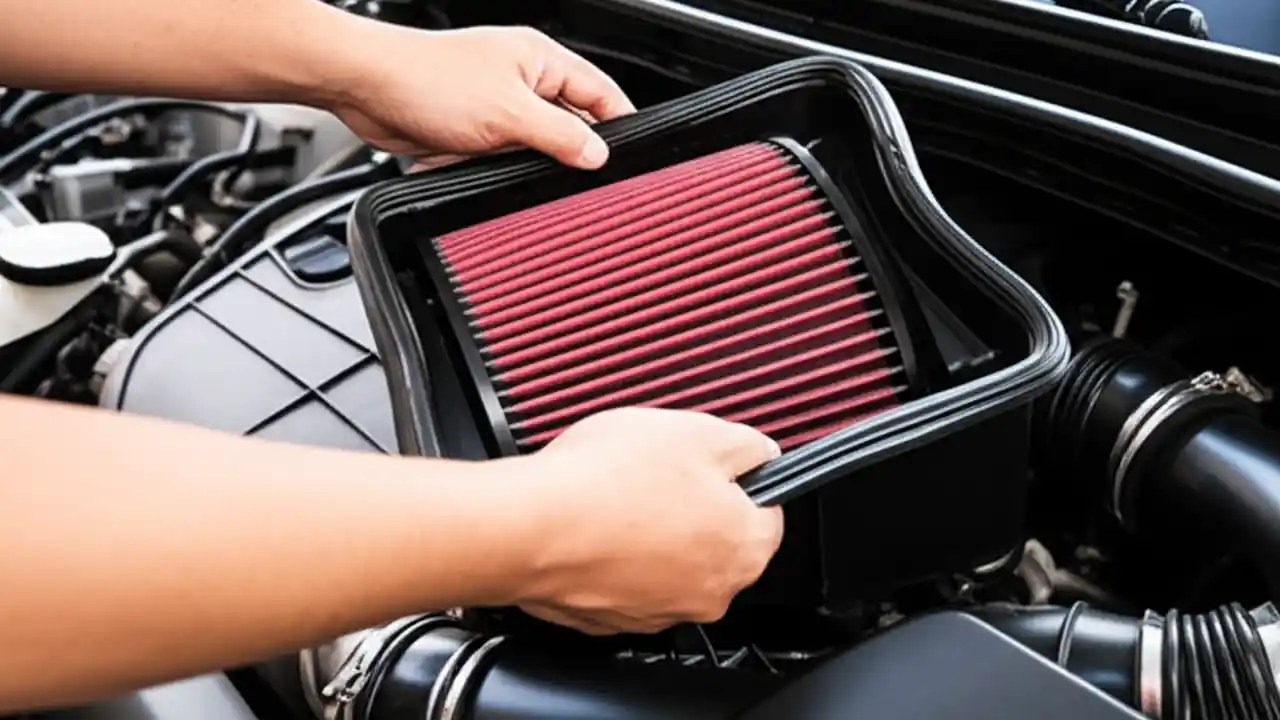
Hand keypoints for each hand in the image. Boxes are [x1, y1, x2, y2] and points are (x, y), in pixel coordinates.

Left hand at [325, 23, 634, 168]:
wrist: (366, 89)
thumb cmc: (427, 79)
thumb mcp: (509, 114)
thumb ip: (560, 136)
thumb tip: (598, 155)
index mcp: (540, 59)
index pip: (601, 92)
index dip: (621, 124)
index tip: (635, 157)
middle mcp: (522, 79)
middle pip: (572, 122)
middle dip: (577, 152)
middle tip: (590, 182)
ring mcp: (498, 106)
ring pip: (538, 145)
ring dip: (536, 164)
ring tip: (542, 181)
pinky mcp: (474, 132)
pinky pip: (505, 159)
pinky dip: (507, 173)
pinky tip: (506, 183)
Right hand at [510, 408, 784, 635]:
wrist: (529, 527)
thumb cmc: (608, 481)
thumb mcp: (696, 431)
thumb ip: (747, 444)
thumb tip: (762, 453)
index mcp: (744, 548)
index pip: (767, 511)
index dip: (736, 478)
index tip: (707, 462)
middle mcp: (709, 593)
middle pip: (716, 540)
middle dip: (691, 505)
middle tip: (654, 471)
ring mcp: (657, 612)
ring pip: (668, 562)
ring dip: (650, 531)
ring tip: (615, 494)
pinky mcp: (609, 619)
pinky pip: (624, 580)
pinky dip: (613, 555)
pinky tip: (592, 522)